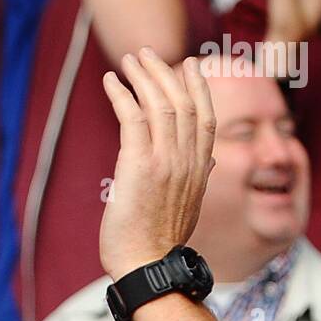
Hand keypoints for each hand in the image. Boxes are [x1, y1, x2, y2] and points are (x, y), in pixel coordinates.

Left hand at [99, 50, 214, 280]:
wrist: (147, 267)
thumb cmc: (159, 245)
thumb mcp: (190, 209)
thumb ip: (198, 180)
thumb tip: (208, 163)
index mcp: (199, 170)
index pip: (206, 117)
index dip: (198, 87)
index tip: (189, 65)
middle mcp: (186, 161)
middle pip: (182, 101)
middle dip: (165, 72)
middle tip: (147, 54)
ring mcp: (165, 161)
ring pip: (158, 103)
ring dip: (142, 77)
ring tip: (128, 61)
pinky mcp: (139, 164)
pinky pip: (131, 116)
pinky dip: (121, 94)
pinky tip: (112, 82)